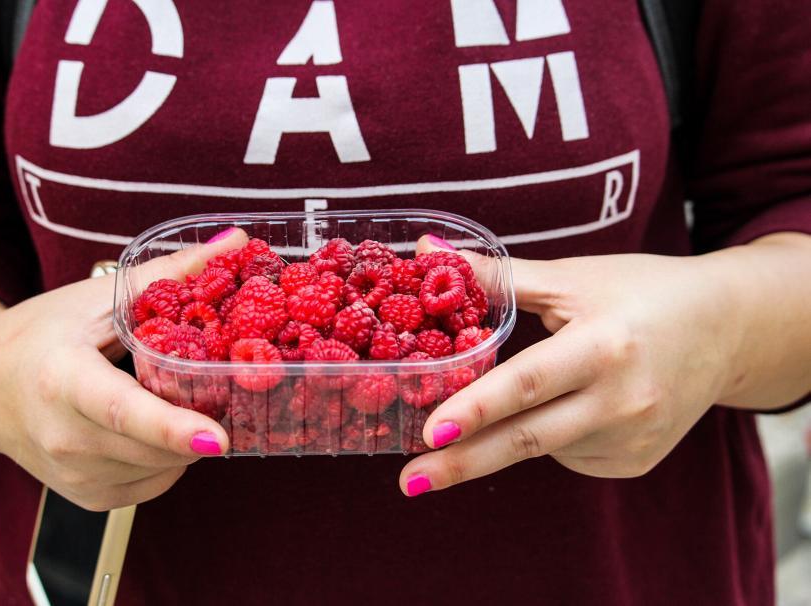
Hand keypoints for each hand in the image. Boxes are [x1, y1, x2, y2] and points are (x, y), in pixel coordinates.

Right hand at [0, 230, 247, 510]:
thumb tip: (237, 241)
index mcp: (61, 380)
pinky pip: (154, 483)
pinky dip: (167, 457)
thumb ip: (170, 272)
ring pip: (164, 468)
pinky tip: (150, 427)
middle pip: (157, 445)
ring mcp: (73, 475)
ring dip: (185, 438)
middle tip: (219, 386)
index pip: (122, 411)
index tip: (217, 439)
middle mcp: (63, 437)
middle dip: (200, 419)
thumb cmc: (41, 333)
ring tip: (166, 397)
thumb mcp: (98, 296)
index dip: (172, 427)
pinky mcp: (87, 497)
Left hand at [400, 244, 742, 494]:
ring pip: (541, 446)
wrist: (726, 328)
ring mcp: (632, 439)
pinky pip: (567, 455)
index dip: (476, 409)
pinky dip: (547, 435)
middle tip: (408, 482)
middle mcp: (624, 402)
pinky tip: (569, 405)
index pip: (528, 384)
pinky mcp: (635, 462)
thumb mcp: (573, 276)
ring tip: (506, 405)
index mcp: (605, 346)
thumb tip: (426, 252)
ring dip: (502, 437)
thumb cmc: (642, 292)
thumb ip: (498, 275)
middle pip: (526, 439)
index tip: (430, 433)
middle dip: (461, 464)